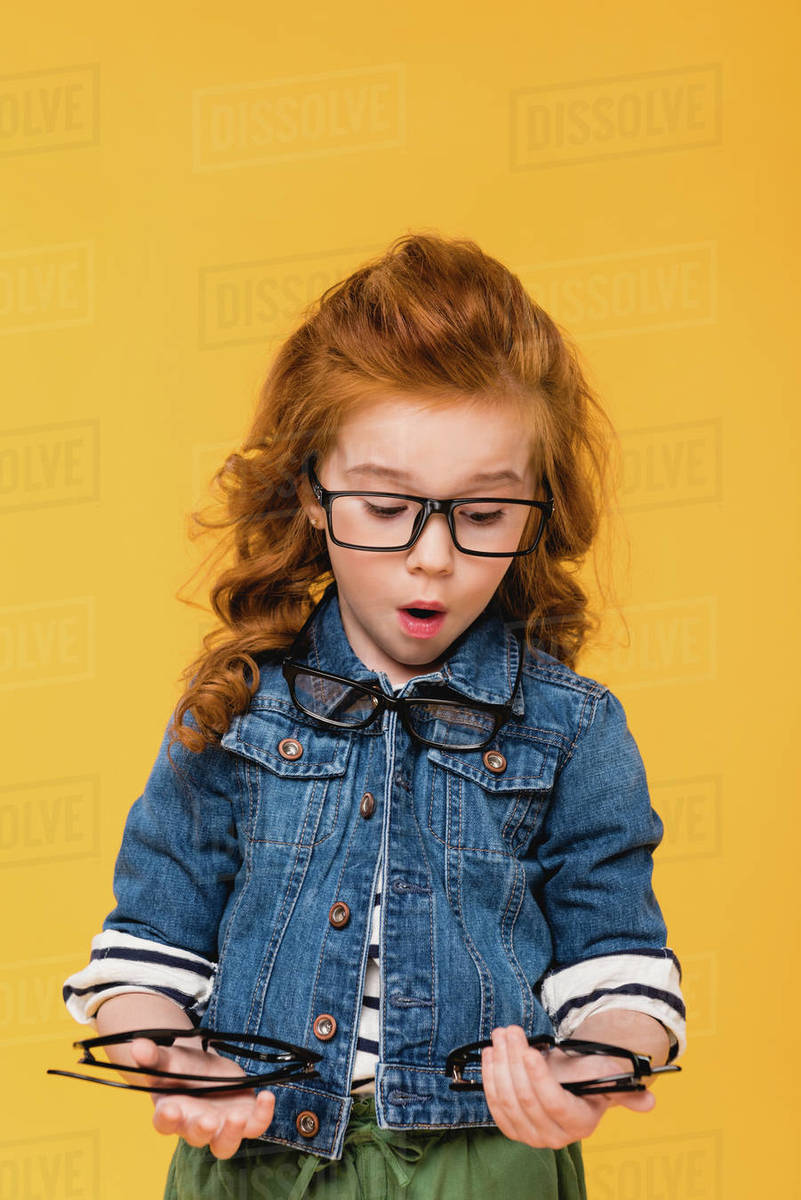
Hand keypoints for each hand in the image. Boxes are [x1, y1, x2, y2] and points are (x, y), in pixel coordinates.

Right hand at [127, 1037, 275, 1158]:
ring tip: (238, 1116)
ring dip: (233, 1134)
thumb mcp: (168, 1058)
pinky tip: (267, 1097)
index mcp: (171, 1112)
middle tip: (209, 1120)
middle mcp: (194, 1126)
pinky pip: (255, 1126)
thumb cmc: (181, 1068)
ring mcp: (221, 1126)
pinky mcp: (244, 1119)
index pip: (165, 1124)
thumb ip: (153, 1056)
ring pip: (225, 1144)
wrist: (204, 1067)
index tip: (172, 1109)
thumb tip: (138, 1046)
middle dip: (203, 1130)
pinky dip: (263, 1116)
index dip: (168, 1120)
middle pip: (197, 1137)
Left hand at [481, 1025, 655, 1148]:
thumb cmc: (589, 1079)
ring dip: (499, 1064)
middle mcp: (552, 1136)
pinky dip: (490, 1077)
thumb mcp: (608, 1080)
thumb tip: (649, 1102)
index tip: (529, 1051)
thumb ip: (627, 1092)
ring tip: (501, 1035)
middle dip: (514, 1061)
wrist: (571, 1088)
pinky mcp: (510, 1127)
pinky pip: (494, 1104)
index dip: (538, 1078)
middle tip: (510, 1031)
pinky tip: (490, 1054)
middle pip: (525, 1099)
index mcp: (578, 1124)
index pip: (553, 1104)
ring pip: (507, 1099)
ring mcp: (528, 1135)